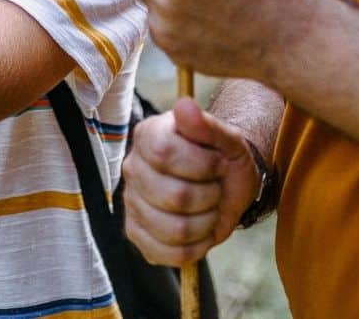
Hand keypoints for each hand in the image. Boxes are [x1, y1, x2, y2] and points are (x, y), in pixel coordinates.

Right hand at [123, 98, 260, 264]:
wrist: (223, 184)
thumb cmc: (222, 158)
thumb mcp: (227, 139)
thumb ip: (207, 124)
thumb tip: (184, 104)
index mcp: (147, 136)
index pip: (165, 153)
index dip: (202, 164)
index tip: (217, 162)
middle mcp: (132, 168)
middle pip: (175, 196)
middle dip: (210, 196)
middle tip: (215, 187)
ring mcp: (131, 203)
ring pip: (175, 229)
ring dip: (207, 222)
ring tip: (209, 208)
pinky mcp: (136, 234)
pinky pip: (170, 254)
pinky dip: (197, 247)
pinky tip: (200, 230)